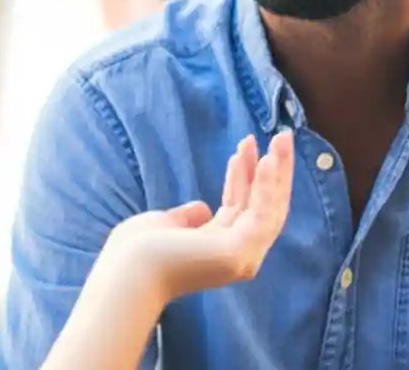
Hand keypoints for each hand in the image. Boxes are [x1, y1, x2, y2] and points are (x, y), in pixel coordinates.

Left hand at [95, 132, 294, 305]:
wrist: (126, 271)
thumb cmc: (137, 251)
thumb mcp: (168, 223)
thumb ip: (188, 218)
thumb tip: (204, 208)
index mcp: (220, 250)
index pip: (244, 209)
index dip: (247, 177)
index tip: (245, 148)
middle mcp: (239, 256)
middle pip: (266, 208)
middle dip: (275, 172)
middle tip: (282, 137)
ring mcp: (242, 256)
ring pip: (270, 208)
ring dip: (278, 172)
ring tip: (281, 138)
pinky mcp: (239, 250)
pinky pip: (262, 212)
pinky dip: (267, 184)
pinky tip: (267, 160)